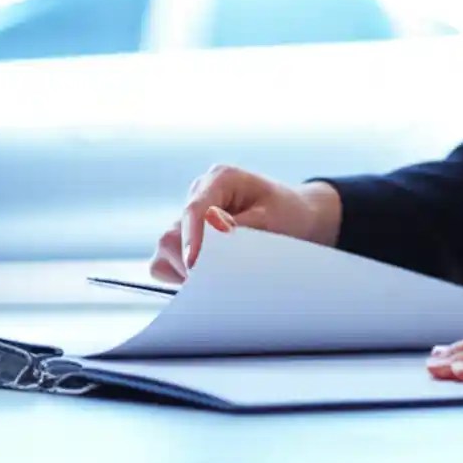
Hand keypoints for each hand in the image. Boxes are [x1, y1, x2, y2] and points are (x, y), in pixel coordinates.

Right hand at [149, 165, 341, 283]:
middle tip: (217, 283)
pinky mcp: (187, 234)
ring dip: (186, 270)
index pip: (195, 210)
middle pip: (173, 234)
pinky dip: (181, 274)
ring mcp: (190, 215)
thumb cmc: (288, 212)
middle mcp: (199, 194)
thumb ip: (242, 230)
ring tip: (218, 280)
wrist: (296, 215)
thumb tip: (213, 245)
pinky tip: (207, 278)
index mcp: (221, 179)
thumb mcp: (274, 219)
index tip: (194, 266)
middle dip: (190, 262)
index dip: (192, 239)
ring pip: (167, 249)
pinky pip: (166, 259)